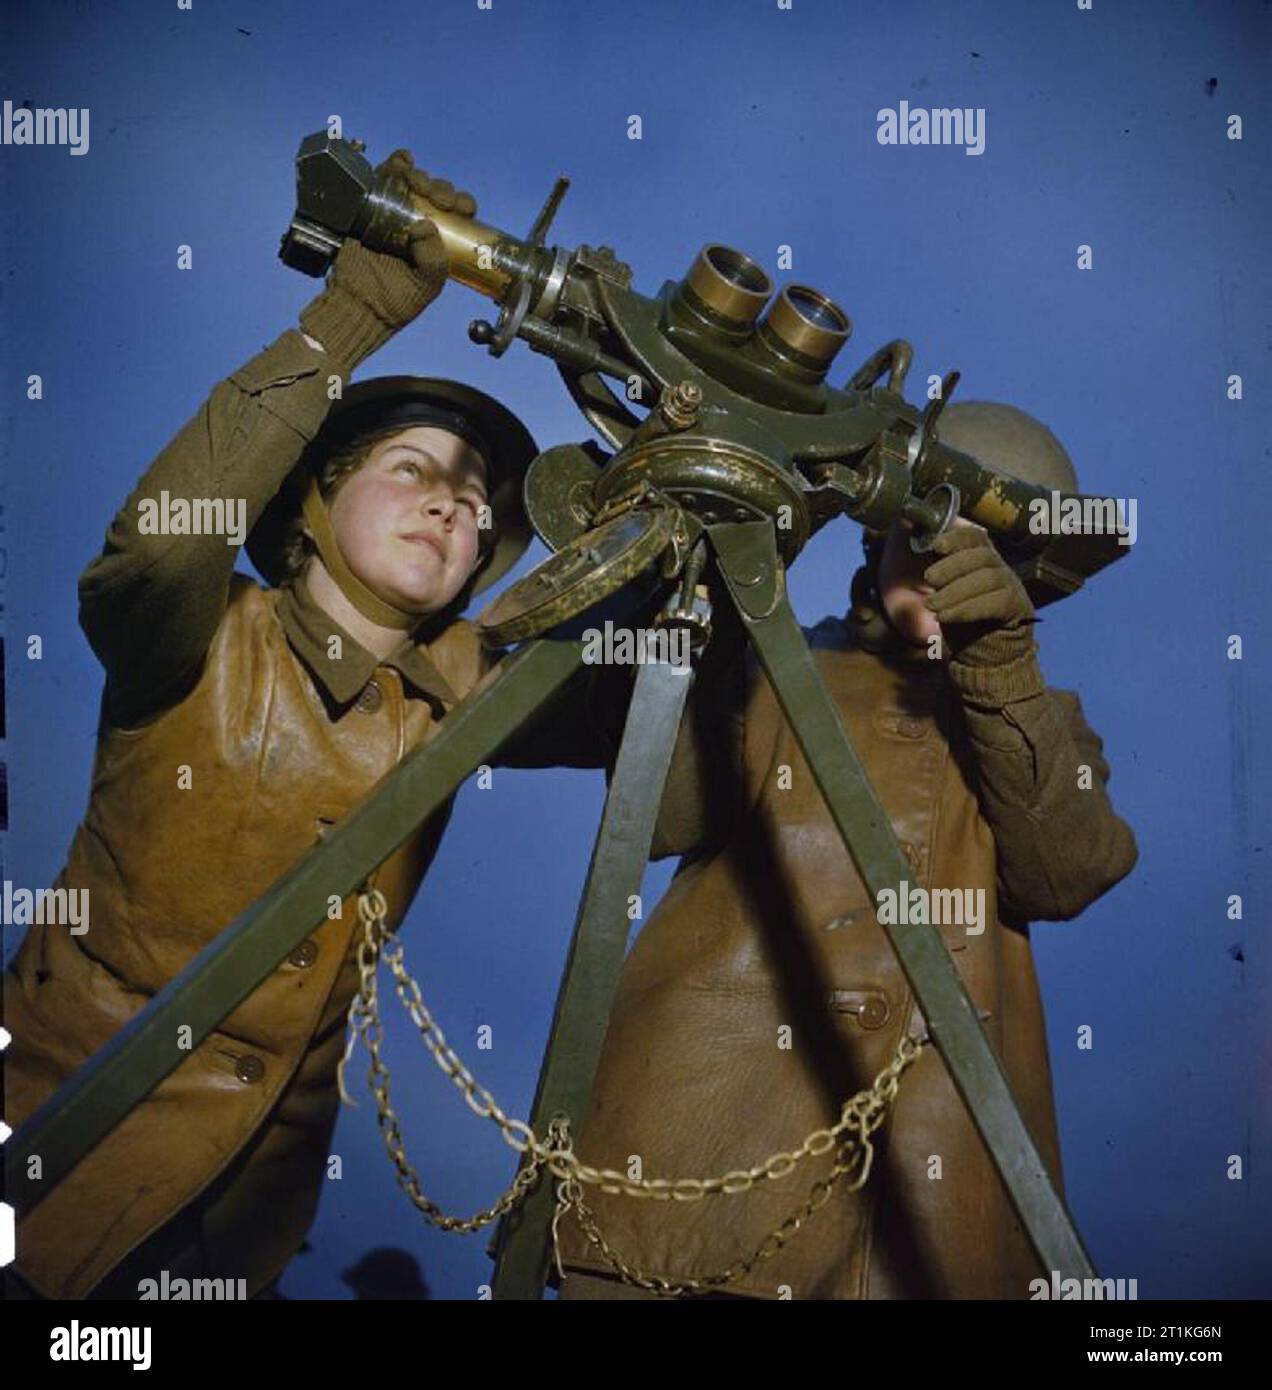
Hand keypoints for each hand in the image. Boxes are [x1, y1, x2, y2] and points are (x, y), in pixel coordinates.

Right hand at [298, 150, 475, 363]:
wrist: (360, 304)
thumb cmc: (397, 300)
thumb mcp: (427, 284)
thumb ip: (433, 258)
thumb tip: (425, 224)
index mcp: (440, 239)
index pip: (458, 213)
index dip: (462, 203)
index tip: (460, 208)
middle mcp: (421, 221)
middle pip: (436, 192)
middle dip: (440, 188)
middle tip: (436, 198)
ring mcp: (397, 210)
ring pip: (413, 180)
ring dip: (419, 175)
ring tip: (416, 183)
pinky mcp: (372, 203)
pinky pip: (385, 176)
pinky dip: (396, 164)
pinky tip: (403, 162)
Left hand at [922, 524, 1035, 668]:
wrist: (984, 657)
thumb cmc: (961, 621)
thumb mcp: (943, 594)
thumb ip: (936, 574)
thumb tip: (919, 548)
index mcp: (982, 560)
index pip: (976, 537)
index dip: (958, 537)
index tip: (936, 546)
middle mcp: (1000, 569)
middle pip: (982, 556)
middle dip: (952, 565)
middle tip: (928, 579)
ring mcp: (1012, 587)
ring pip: (989, 578)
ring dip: (955, 591)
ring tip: (932, 605)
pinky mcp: (1018, 609)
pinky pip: (996, 603)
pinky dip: (966, 609)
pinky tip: (945, 616)